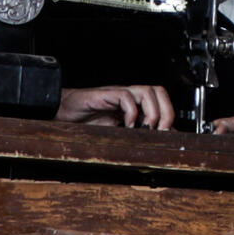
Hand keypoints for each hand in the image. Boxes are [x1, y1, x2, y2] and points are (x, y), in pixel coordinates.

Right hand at [56, 84, 175, 129]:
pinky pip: (124, 96)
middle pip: (159, 92)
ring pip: (146, 91)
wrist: (63, 113)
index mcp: (135, 104)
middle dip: (166, 112)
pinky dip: (131, 110)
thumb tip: (161, 143)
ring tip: (145, 128)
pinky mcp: (105, 95)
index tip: (168, 138)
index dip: (170, 118)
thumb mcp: (117, 133)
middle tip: (160, 131)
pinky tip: (127, 125)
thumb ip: (137, 135)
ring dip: (151, 112)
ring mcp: (118, 95)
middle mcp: (129, 97)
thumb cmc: (87, 122)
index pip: (162, 102)